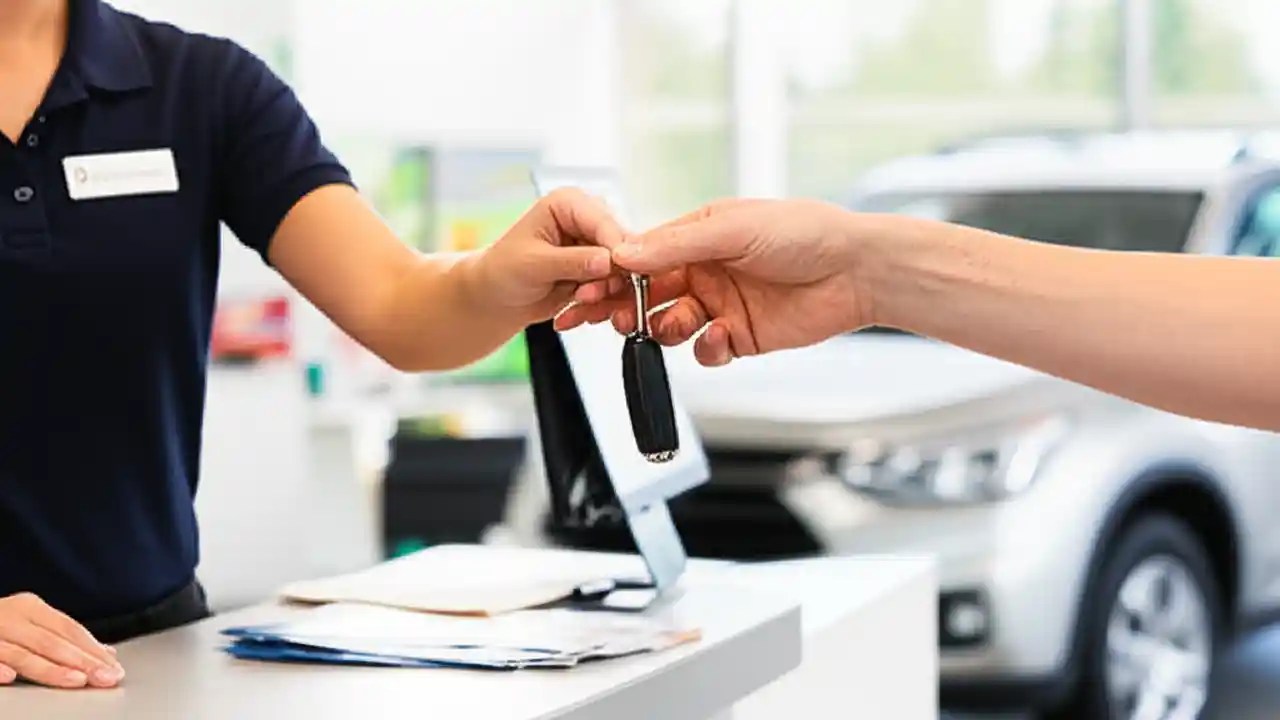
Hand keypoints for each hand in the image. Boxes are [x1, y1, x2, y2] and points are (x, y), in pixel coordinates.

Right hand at [0, 592, 123, 688]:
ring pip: (22, 653)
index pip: (68, 629)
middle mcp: (10, 616)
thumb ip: (62, 638)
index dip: (92, 648)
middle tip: (105, 678)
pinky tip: (12, 678)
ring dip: (51, 669)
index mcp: (29, 608)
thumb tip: (105, 653)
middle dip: (82, 661)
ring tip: (76, 680)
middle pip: (51, 641)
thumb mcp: (29, 624)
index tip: (114, 666)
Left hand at [468, 188, 623, 324]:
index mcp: (568, 203)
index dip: (616, 247)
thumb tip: (607, 260)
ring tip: (578, 301)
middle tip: (587, 294)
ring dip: (604, 292)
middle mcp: (587, 220)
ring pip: (623, 271)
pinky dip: (601, 303)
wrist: (497, 299)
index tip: (619, 270)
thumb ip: (572, 261)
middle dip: (609, 275)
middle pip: (622, 246)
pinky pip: (615, 288)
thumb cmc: (503, 271)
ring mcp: (596, 247)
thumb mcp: (533, 264)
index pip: (605, 222)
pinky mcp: (600, 271)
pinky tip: (579, 309)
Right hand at [556, 199, 872, 365]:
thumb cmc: (804, 233)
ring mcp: (722, 305)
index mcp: (700, 236)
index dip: (616, 273)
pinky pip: (707, 350)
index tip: (591, 287)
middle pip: (649, 293)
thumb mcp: (733, 229)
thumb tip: (625, 252)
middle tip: (608, 318)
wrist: (856, 271)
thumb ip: (676, 245)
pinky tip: (719, 337)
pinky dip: (706, 348)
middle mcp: (706, 270)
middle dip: (624, 307)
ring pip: (672, 324)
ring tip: (672, 326)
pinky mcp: (742, 336)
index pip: (644, 255)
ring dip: (664, 328)